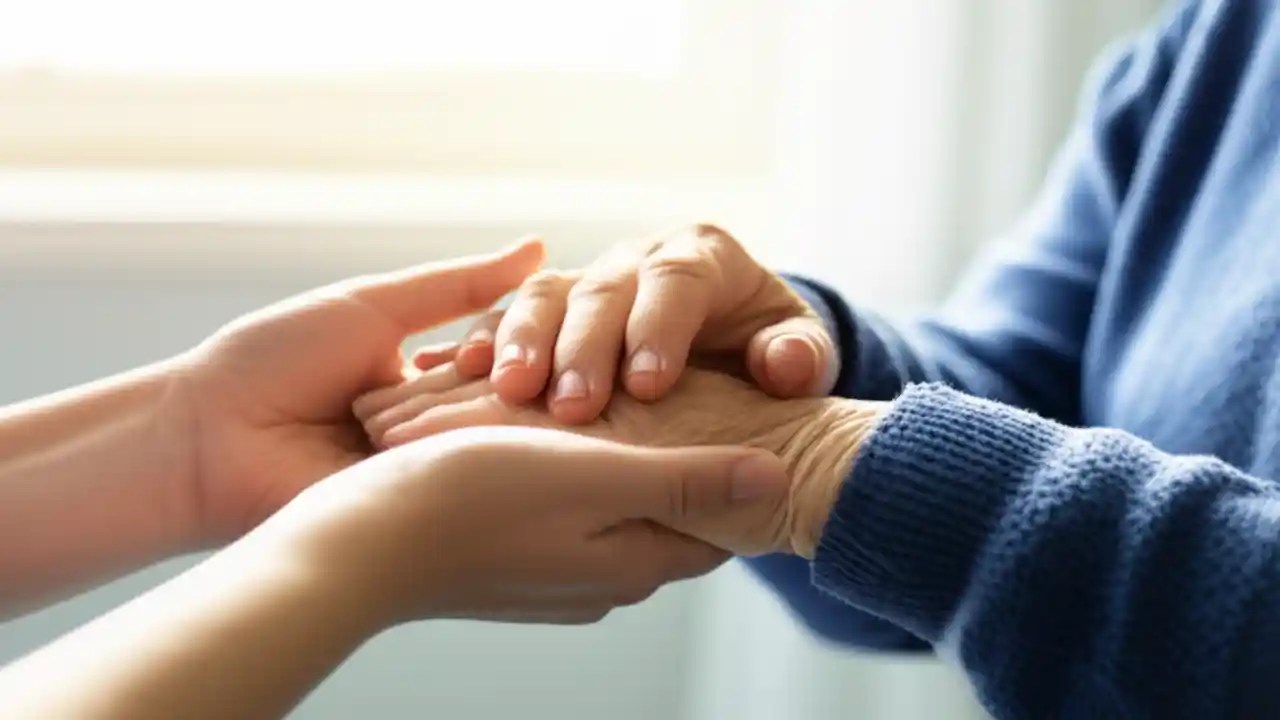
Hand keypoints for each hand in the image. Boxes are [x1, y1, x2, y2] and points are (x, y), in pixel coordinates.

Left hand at [175, 239, 544, 542]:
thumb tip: (542, 245)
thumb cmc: (277, 359)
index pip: (502, 356)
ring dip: (479, 417)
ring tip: (459, 410)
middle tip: (480, 374)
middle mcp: (437, 425)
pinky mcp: (419, 511)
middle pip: (507, 398)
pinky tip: (469, 444)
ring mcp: (430, 470)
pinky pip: (466, 480)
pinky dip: (464, 457)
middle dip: (501, 381)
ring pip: (495, 438)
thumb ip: (459, 285)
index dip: (510, 342)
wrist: (209, 435)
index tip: (489, 340)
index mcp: (428, 378)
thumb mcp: (375, 306)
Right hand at [354, 366, 884, 556]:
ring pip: (604, 503)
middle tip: (680, 392)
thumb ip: (689, 481)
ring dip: (610, 454)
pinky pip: (554, 504)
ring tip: (608, 395)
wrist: (354, 545)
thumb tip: (777, 480)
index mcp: (632, 563)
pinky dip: (561, 463)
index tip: (743, 417)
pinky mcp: (503, 556)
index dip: (733, 470)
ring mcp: (547, 572)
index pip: (715, 523)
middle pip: (661, 512)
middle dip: (673, 456)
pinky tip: (543, 423)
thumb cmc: (473, 502)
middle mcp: (597, 579)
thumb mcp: (596, 478)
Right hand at [439, 224, 838, 424]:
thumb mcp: (791, 353)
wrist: (722, 343)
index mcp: (702, 258)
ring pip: (545, 296)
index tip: (648, 386)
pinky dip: (484, 342)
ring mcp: (586, 282)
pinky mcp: (546, 310)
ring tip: (510, 392)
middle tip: (573, 405)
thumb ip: (797, 357)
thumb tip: (787, 364)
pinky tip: (460, 374)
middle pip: (603, 290)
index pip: (678, 280)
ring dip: (524, 342)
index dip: (659, 328)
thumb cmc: (762, 351)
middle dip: (585, 346)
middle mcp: (637, 261)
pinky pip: (505, 315)